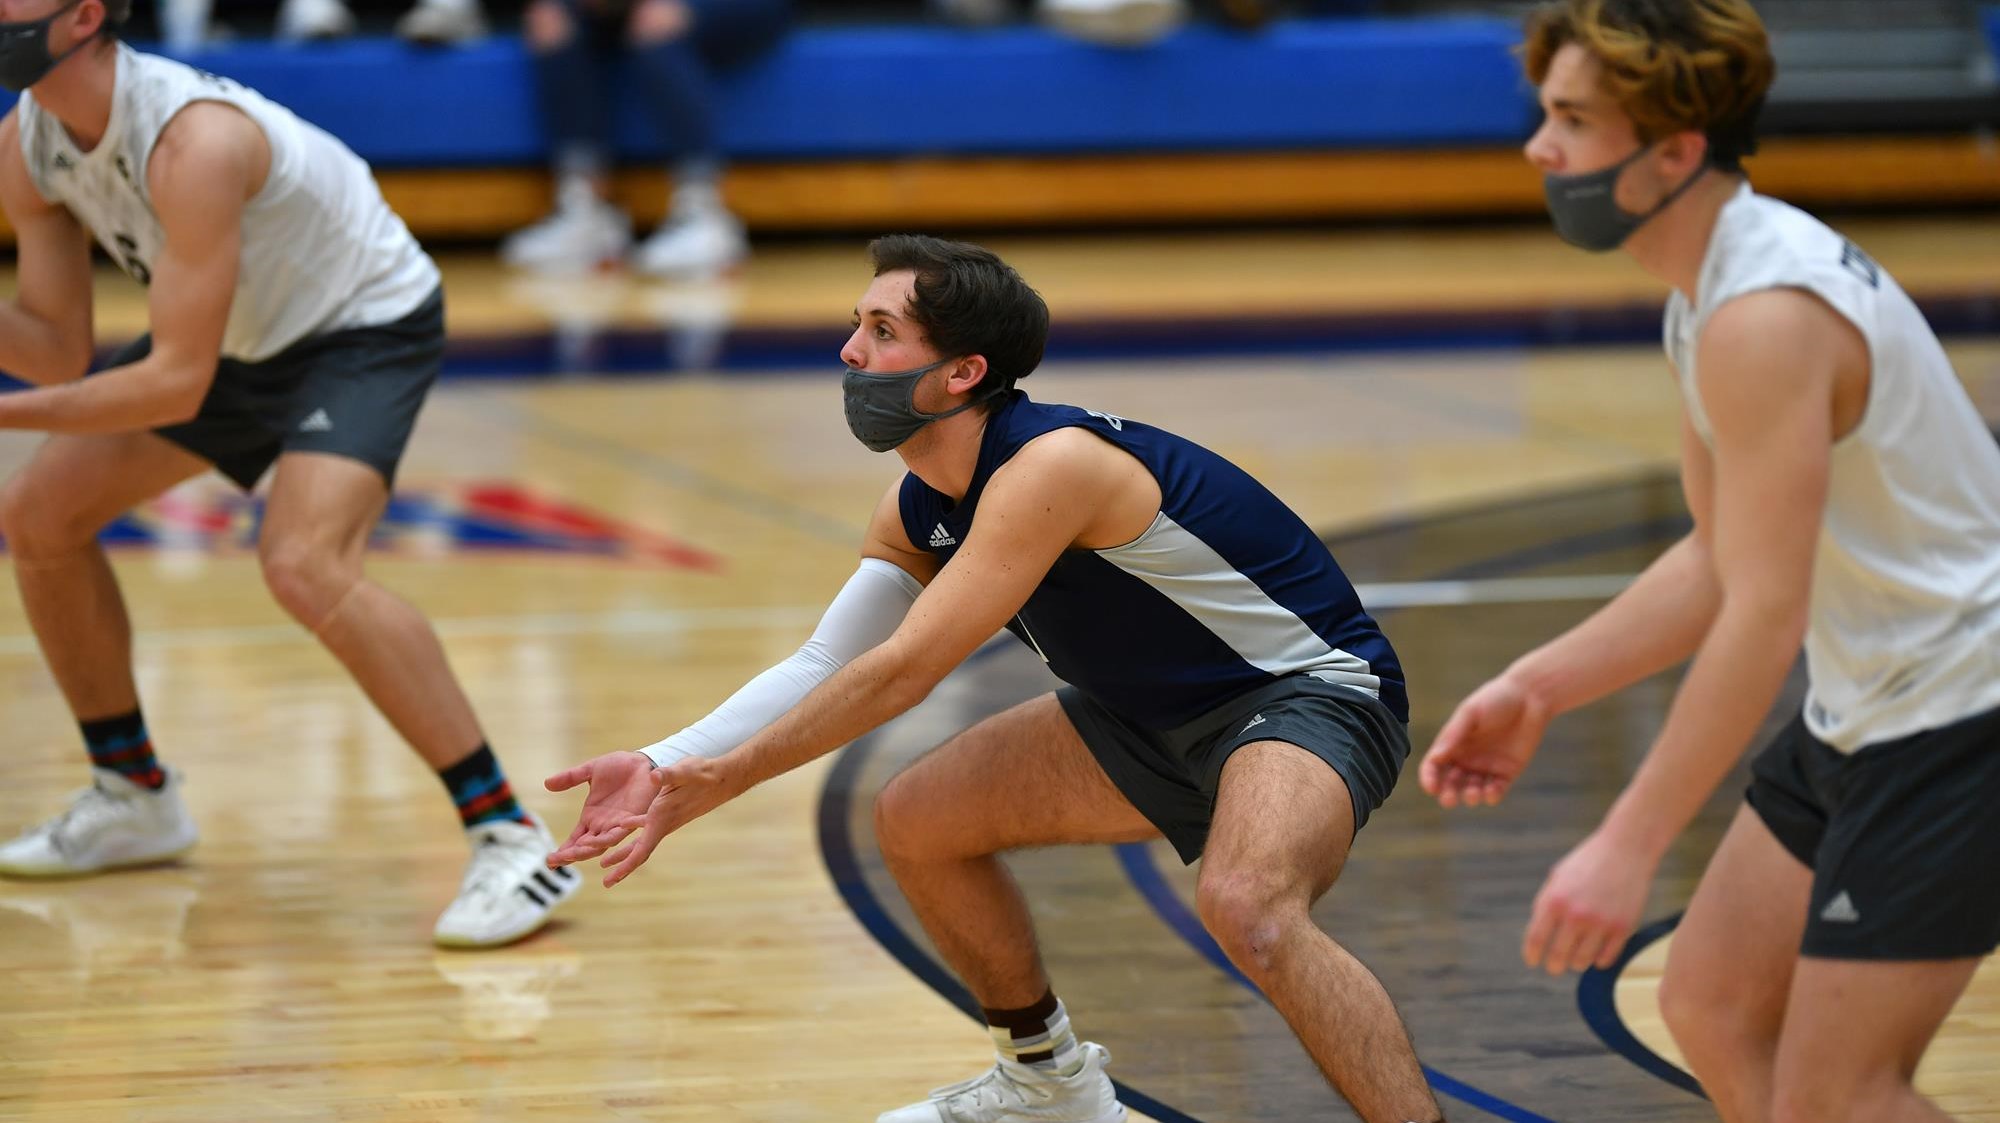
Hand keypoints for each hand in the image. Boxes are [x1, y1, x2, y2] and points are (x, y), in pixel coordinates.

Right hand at [543, 750, 658, 866]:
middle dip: (568, 855)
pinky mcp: (631, 820)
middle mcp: (603, 825)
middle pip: (584, 847)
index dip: (563, 850)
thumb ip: (570, 778)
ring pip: (598, 845)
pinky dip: (603, 840)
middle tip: (552, 862)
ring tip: (568, 856)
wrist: (644, 762)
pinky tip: (590, 844)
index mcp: (591, 817)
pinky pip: (616, 834)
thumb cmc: (620, 766)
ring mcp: (617, 825)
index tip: (549, 860)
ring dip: (583, 851)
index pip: (575, 839)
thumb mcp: (590, 770)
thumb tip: (546, 783)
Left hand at [596, 756, 749, 887]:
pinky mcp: (666, 809)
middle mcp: (663, 823)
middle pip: (639, 851)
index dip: (626, 865)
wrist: (723, 777)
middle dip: (622, 866)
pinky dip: (632, 828)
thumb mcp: (686, 771)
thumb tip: (653, 775)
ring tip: (605, 861)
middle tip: (605, 882)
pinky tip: (624, 825)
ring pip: (641, 839)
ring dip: (623, 850)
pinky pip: (645, 825)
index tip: (611, 879)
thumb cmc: (705, 774)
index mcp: (662, 818)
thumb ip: (669, 774)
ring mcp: (665, 818)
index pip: (642, 849)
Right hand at [1419, 673, 1550, 807]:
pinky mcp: (1507, 772)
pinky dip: (1492, 795)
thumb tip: (1436, 757)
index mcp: (1452, 743)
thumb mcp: (1470, 713)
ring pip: (1472, 790)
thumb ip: (1453, 734)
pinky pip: (1496, 790)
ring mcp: (1487, 766)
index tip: (1431, 788)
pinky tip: (1491, 792)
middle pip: (1451, 783)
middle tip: (1449, 799)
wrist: (1530, 697)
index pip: (1434, 766)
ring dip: (1470, 796)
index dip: (1429, 778)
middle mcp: (1467, 758)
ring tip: (1474, 793)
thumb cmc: (1495, 699)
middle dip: (1448, 794)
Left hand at [1524, 828, 1659, 973]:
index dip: (1531, 955)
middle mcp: (1576, 914)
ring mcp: (1601, 923)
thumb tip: (1538, 939)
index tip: (1532, 961)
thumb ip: (1545, 906)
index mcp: (1554, 900)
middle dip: (1553, 966)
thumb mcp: (1557, 878)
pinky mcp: (1623, 928)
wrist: (1626, 849)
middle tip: (1554, 967)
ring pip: (1582, 962)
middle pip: (1558, 957)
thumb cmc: (1587, 863)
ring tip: (1575, 957)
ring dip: (1576, 963)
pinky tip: (1595, 954)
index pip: (1536, 939)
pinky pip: (1606, 959)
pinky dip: (1598, 960)